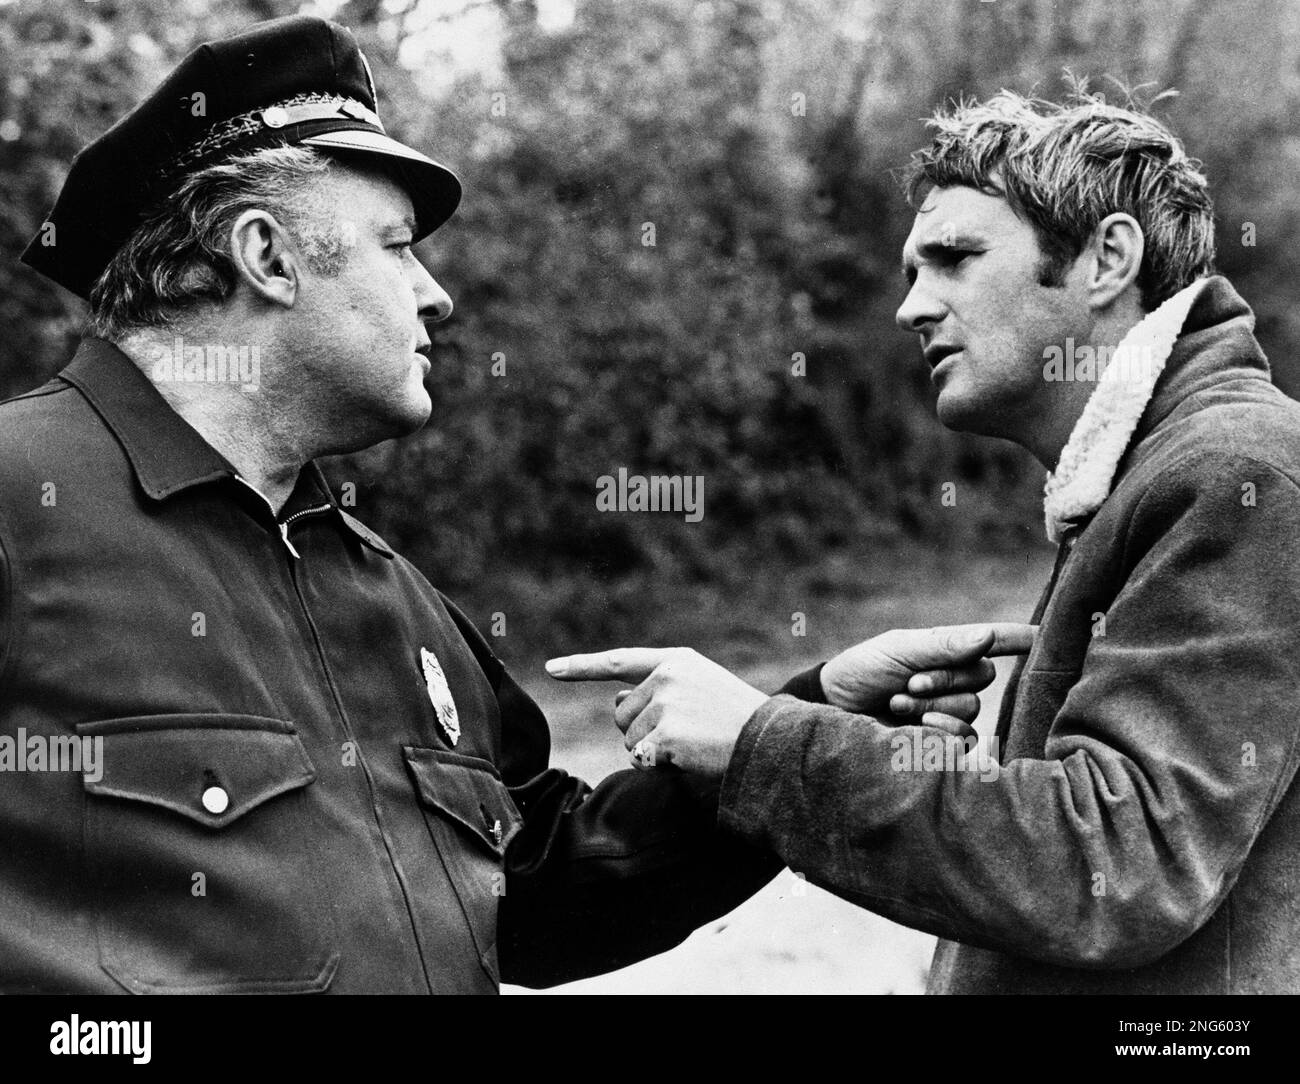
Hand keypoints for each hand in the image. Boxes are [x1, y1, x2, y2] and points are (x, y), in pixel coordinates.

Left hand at [546, 647, 767, 779]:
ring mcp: (665, 705)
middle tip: (687, 734)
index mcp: (677, 661)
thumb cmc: (738, 721)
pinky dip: (659, 767)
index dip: (582, 666)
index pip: (620, 662)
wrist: (771, 743)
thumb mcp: (701, 690)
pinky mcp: (665, 735)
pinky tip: (690, 759)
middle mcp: (667, 677)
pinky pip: (642, 759)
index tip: (551, 669)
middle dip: (642, 731)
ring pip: (629, 740)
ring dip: (653, 751)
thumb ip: (660, 691)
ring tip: (694, 744)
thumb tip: (615, 703)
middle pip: (622, 714)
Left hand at [821, 623, 1036, 724]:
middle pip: (983, 677)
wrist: (835, 710)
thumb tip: (987, 636)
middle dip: (945, 679)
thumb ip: (943, 646)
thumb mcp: (900, 650)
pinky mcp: (944, 741)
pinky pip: (965, 738)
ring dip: (933, 705)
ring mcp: (952, 710)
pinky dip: (943, 730)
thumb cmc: (865, 670)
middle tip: (910, 682)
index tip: (1047, 634)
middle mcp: (958, 679)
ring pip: (971, 708)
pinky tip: (917, 726)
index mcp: (950, 649)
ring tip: (899, 703)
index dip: (1022, 637)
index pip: (995, 640)